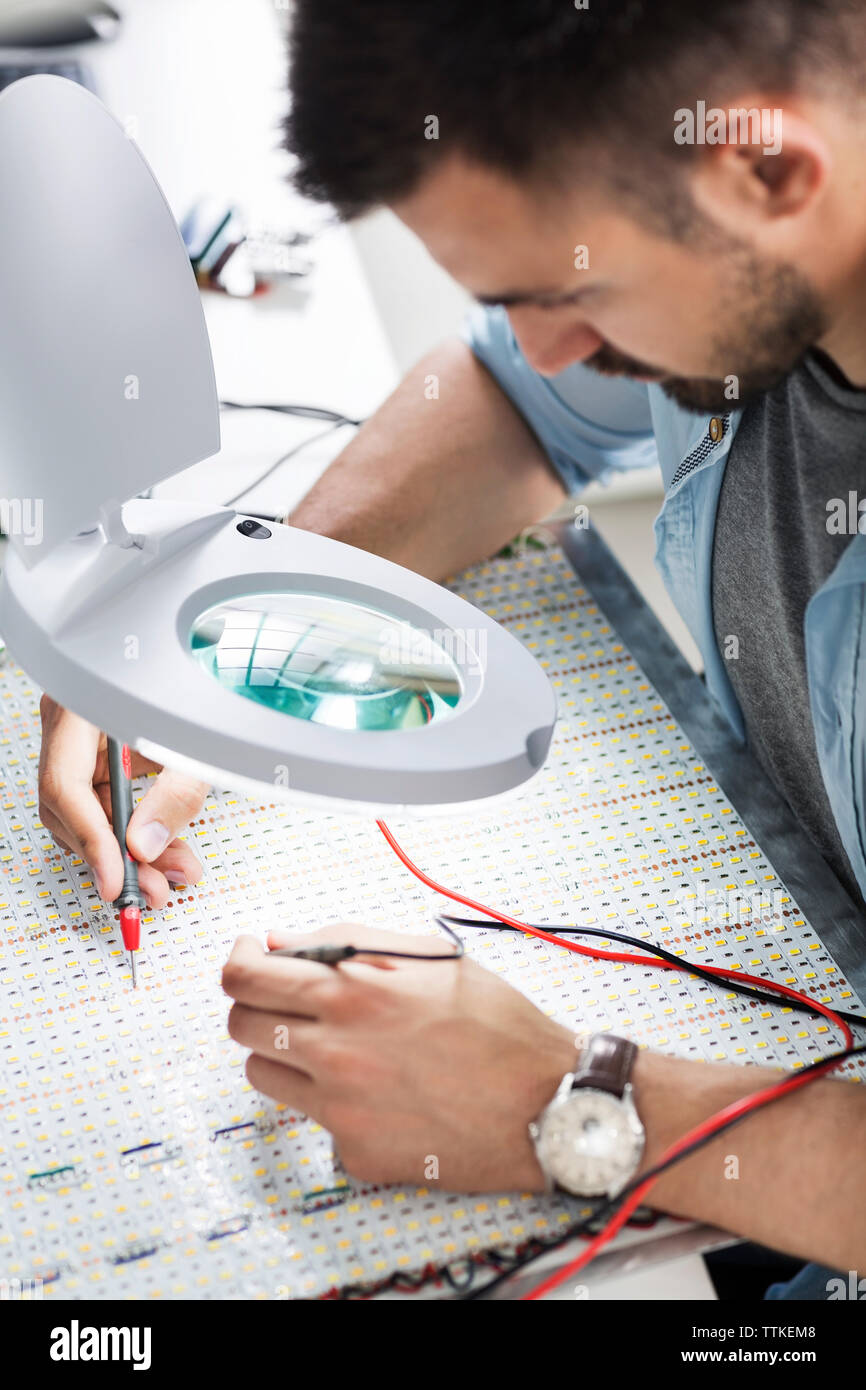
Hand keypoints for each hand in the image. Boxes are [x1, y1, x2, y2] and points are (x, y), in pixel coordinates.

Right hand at [38, 696, 207, 907]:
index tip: (116, 879)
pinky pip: (105, 803)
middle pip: (70, 807)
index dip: (90, 839)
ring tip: (169, 878)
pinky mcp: (100, 755)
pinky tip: (165, 855)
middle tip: (152, 889)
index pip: (65, 785)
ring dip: (126, 852)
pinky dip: (134, 832)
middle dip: (113, 855)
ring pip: (87, 813)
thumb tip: (143, 846)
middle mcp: (69, 724)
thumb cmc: (203, 683)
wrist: (213, 662)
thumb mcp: (198, 739)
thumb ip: (175, 792)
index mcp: (80, 705)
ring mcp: (80, 740)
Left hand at [223, 922, 577, 1190]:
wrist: (549, 1104)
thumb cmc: (498, 1023)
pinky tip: (381, 1091)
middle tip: (294, 1001)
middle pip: (241, 1027)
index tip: (250, 956)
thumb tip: (278, 942)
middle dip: (258, 1005)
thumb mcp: (429, 958)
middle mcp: (337, 1053)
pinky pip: (314, 1121)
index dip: (237, 961)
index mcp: (353, 993)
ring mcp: (342, 1110)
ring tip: (339, 1046)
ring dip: (286, 1055)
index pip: (244, 977)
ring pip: (265, 1077)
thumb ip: (345, 942)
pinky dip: (334, 1102)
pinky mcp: (357, 1153)